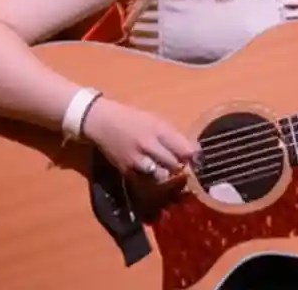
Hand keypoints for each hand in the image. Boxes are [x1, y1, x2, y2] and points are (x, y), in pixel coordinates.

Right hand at [81, 98, 198, 182]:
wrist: (100, 122)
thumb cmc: (130, 118)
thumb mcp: (154, 120)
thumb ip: (171, 135)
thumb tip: (191, 150)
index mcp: (158, 129)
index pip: (184, 148)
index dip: (193, 156)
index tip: (196, 159)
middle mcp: (149, 145)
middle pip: (175, 164)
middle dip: (180, 165)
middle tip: (181, 164)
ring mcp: (137, 159)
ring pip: (162, 175)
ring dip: (167, 173)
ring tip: (166, 168)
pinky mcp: (127, 170)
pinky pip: (146, 180)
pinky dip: (152, 178)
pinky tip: (152, 172)